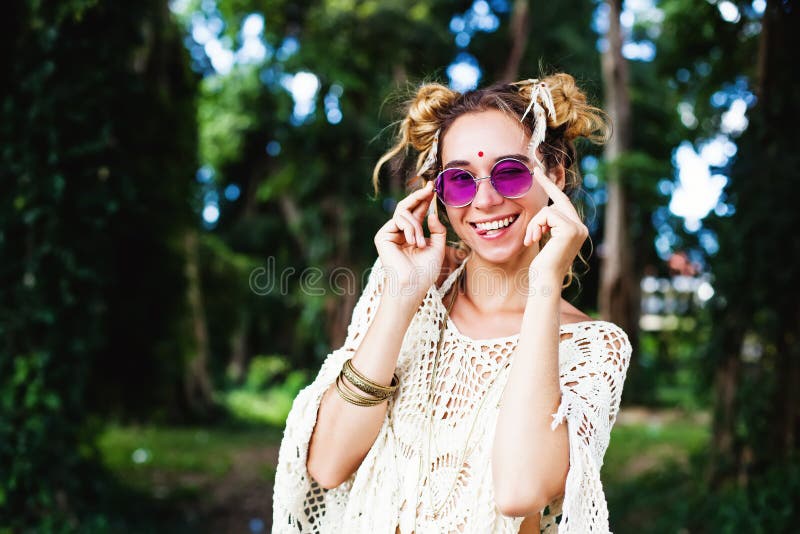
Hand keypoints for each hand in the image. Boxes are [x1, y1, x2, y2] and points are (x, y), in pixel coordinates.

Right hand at [374, 181, 446, 298]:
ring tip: (421, 244)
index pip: (417, 212)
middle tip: (430, 188)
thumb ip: (438, 230)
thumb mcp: (438, 247)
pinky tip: (413, 243)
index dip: (425, 199)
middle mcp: (399, 232)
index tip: (433, 187)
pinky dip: (409, 229)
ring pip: (404, 213)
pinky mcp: (383, 236)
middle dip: (419, 196)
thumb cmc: (425, 272)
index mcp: (411, 235)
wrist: (412, 286)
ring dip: (416, 226)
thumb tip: (432, 214)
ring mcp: (390, 233)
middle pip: (407, 206)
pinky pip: (399, 220)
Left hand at [523, 166, 588, 278]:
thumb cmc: (541, 265)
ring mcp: (578, 227)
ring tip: (531, 240)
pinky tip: (534, 241)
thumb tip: (546, 213)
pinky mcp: (570, 229)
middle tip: (534, 169)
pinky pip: (546, 215)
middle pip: (559, 200)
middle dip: (547, 184)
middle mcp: (581, 227)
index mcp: (576, 229)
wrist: (544, 281)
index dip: (553, 187)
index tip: (541, 173)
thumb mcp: (545, 241)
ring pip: (548, 210)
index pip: (564, 204)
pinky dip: (535, 226)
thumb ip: (549, 226)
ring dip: (534, 224)